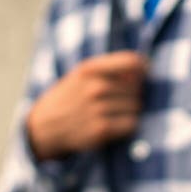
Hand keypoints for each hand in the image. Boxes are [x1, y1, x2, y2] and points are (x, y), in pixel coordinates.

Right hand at [26, 51, 146, 160]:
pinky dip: (128, 125)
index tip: (143, 75)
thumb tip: (145, 68)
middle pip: (137, 88)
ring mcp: (98, 109)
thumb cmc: (70, 98)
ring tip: (116, 114)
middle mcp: (95, 87)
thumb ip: (110, 68)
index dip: (143, 68)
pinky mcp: (101, 130)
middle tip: (121, 101)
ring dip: (131, 111)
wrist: (45, 127)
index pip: (132, 62)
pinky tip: (117, 125)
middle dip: (134, 94)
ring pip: (136, 107)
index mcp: (90, 68)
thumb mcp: (82, 75)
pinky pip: (131, 124)